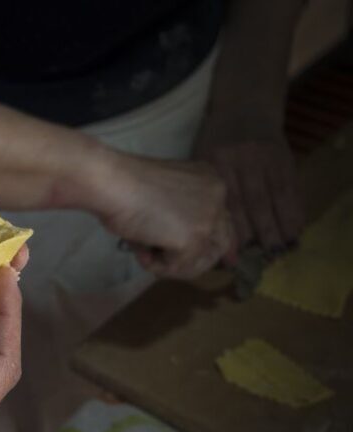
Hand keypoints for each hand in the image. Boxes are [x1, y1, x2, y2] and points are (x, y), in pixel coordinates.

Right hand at [95, 153, 234, 278]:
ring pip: (199, 261)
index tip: (215, 259)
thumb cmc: (123, 185)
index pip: (222, 219)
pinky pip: (177, 268)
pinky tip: (141, 251)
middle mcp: (218, 197)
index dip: (212, 241)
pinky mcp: (193, 240)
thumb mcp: (162, 195)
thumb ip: (178, 213)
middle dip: (196, 261)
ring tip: (144, 253)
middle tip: (172, 266)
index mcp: (210, 181)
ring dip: (170, 264)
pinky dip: (155, 266)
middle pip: (220, 243)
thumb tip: (177, 244)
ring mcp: (208, 219)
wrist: (113, 184)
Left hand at [195, 114, 303, 250]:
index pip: (226, 203)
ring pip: (275, 198)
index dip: (232, 232)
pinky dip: (294, 210)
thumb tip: (201, 231)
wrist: (245, 108)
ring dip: (280, 227)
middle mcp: (243, 161)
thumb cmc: (216, 141)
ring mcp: (267, 159)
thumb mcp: (202, 159)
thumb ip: (203, 190)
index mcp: (216, 163)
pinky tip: (295, 229)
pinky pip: (292, 189)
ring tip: (280, 250)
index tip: (232, 257)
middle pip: (253, 203)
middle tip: (261, 258)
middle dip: (259, 234)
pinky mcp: (285, 158)